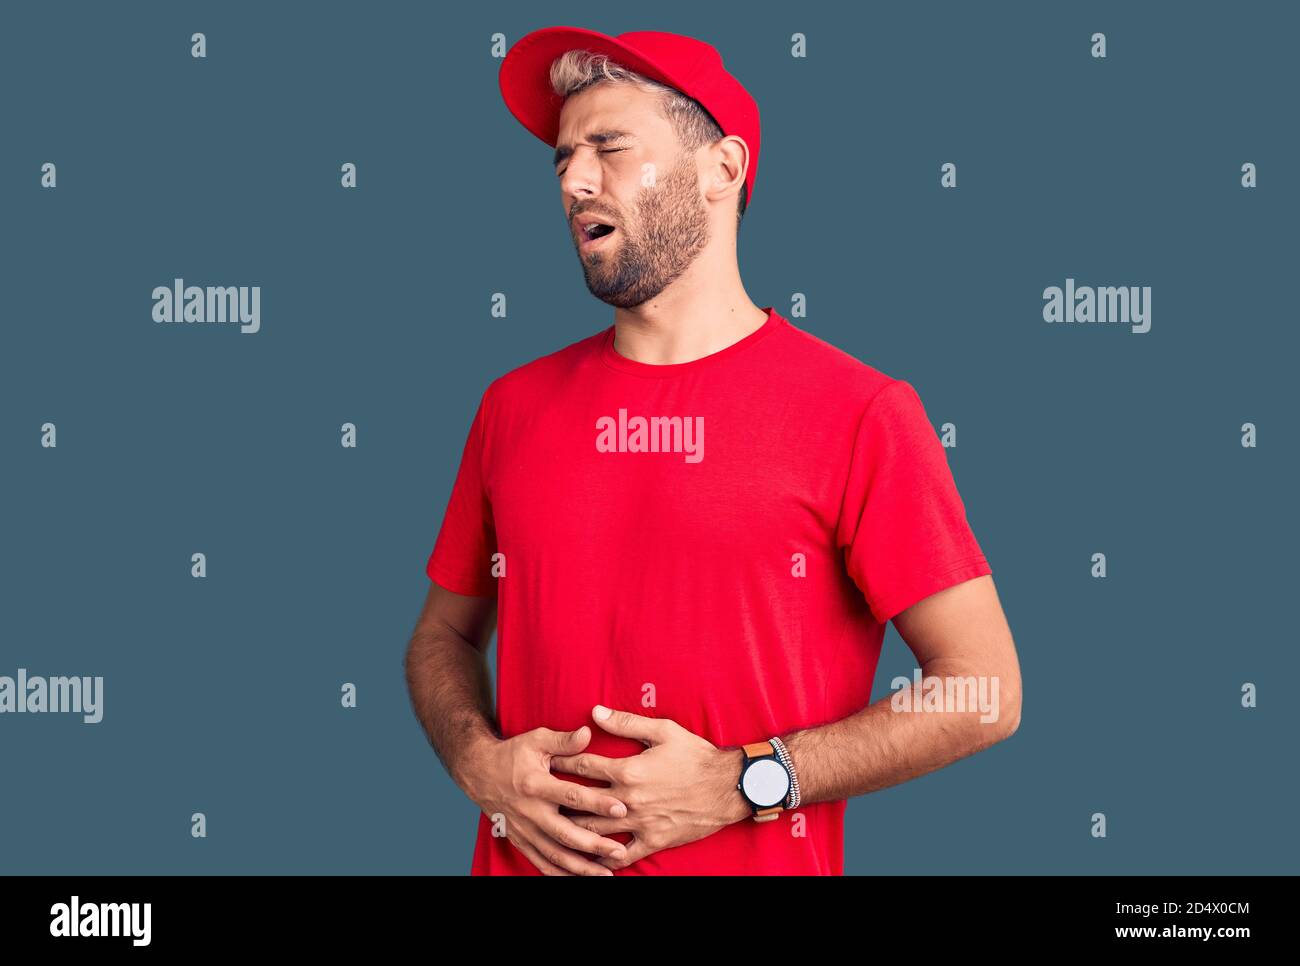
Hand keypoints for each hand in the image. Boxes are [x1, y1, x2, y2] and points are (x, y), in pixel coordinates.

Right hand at [459, 725, 630, 875]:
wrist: (478, 772)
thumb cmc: (513, 753)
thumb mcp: (536, 740)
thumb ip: (564, 741)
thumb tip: (589, 733)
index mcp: (536, 785)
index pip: (572, 796)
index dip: (597, 803)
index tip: (621, 809)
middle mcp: (530, 811)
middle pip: (566, 833)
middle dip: (594, 845)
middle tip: (620, 852)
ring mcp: (524, 830)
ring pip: (555, 854)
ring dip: (581, 867)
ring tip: (607, 874)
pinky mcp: (520, 841)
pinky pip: (541, 862)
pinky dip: (560, 874)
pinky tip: (579, 879)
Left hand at [549, 705, 750, 869]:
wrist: (728, 787)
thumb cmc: (696, 755)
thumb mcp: (663, 731)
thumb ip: (627, 722)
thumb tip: (595, 713)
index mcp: (628, 770)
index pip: (584, 765)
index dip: (561, 762)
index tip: (544, 761)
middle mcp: (628, 799)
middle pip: (582, 801)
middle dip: (558, 799)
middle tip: (537, 798)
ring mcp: (639, 822)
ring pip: (596, 830)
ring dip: (573, 830)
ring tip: (552, 828)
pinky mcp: (653, 840)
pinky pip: (624, 854)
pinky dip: (605, 858)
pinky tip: (589, 860)